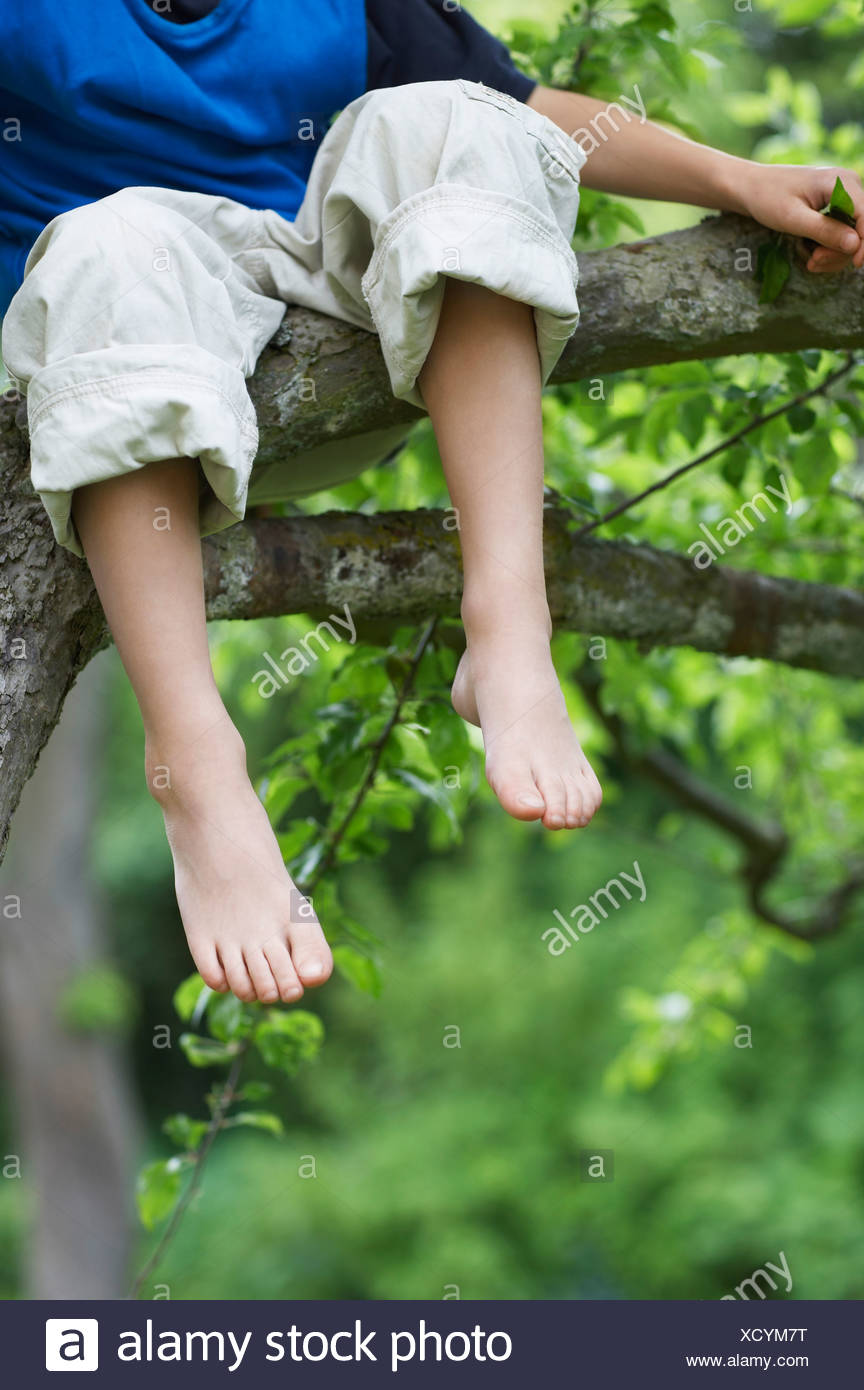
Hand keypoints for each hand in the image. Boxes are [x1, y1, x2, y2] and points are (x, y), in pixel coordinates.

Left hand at [736, 162, 863, 273]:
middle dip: (840, 251)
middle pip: (861, 228)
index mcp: (842, 182)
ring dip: (833, 254)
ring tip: (810, 260)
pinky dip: (829, 249)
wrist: (752, 187)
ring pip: (853, 235)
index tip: (855, 263)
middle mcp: (849, 186)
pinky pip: (843, 233)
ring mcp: (845, 197)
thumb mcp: (793, 219)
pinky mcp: (837, 207)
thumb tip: (855, 244)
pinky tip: (812, 255)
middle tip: (812, 262)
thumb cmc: (768, 198)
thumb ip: (824, 231)